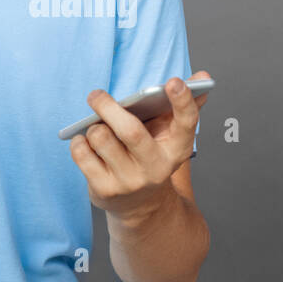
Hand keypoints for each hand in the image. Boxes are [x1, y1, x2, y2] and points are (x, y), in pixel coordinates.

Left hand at [69, 69, 209, 220]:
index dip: (182, 101)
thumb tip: (203, 75)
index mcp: (177, 149)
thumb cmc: (153, 155)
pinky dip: (79, 141)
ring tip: (95, 125)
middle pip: (131, 131)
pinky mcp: (105, 190)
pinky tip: (85, 140)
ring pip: (101, 138)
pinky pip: (82, 154)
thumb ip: (183, 104)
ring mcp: (130, 182)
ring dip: (93, 126)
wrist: (141, 205)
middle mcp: (156, 168)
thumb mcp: (170, 133)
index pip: (187, 123)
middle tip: (96, 94)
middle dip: (109, 107)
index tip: (173, 81)